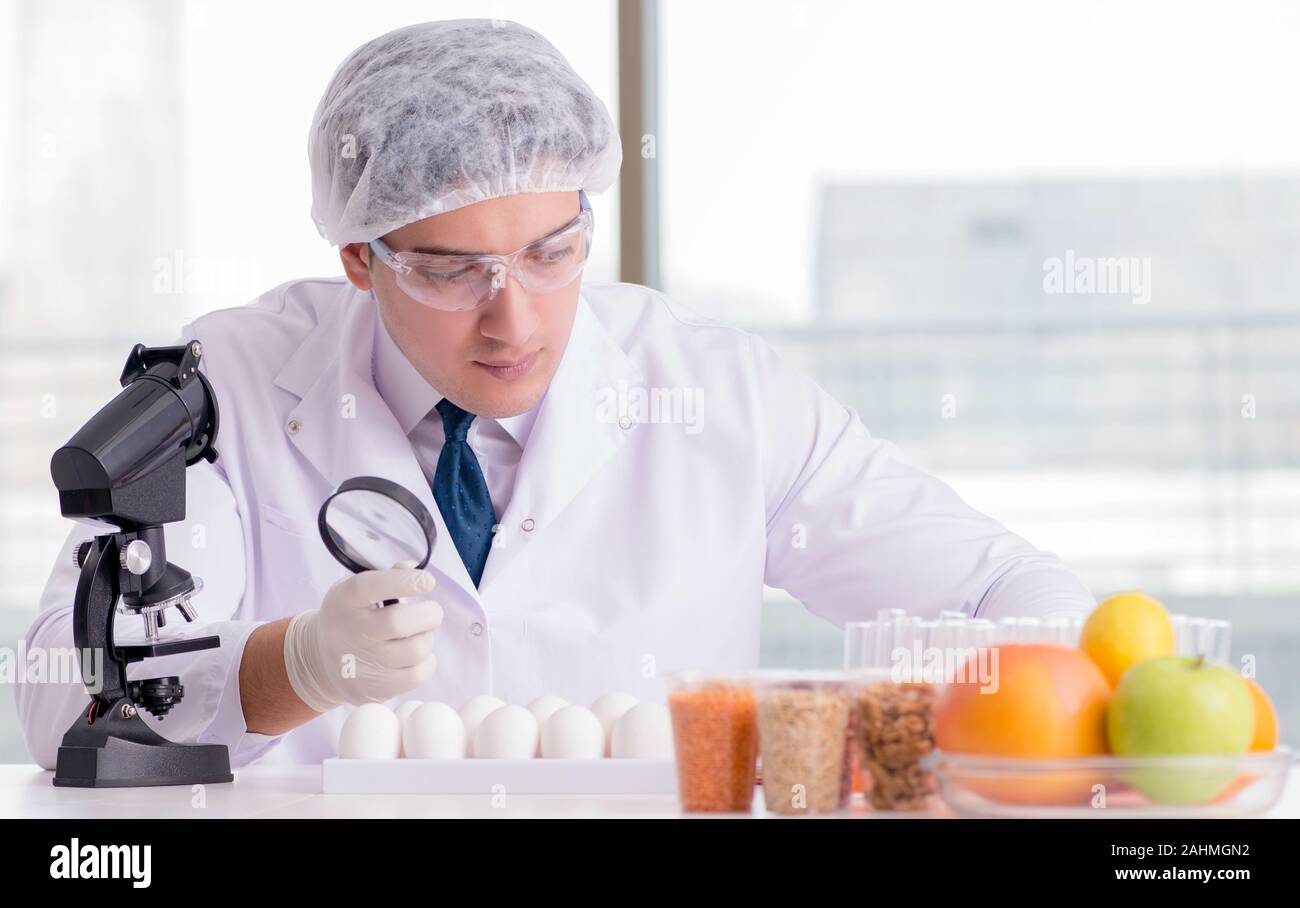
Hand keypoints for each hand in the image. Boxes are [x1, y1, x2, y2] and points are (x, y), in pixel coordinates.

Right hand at [282, 562, 441, 711]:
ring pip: (415, 650)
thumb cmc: (352, 617)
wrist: (323, 661)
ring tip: (418, 634)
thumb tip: (413, 568)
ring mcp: (361, 664)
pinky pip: (418, 675)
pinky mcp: (375, 689)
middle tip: (431, 612)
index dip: (403, 581)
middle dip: (429, 613)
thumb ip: (388, 577)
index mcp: (345, 599)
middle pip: (398, 622)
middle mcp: (350, 631)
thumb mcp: (358, 591)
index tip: (428, 581)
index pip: (371, 587)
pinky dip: (427, 662)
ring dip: (427, 638)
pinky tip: (415, 655)